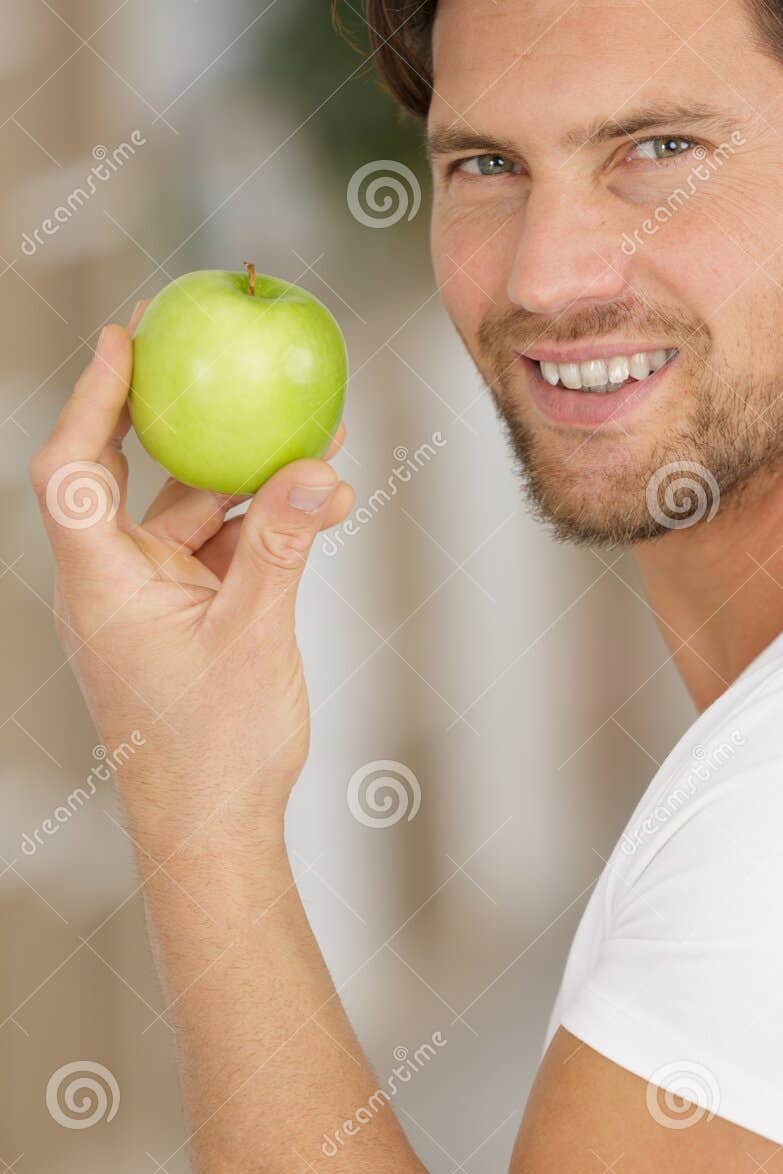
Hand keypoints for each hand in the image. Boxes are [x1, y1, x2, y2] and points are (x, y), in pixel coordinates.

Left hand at [30, 305, 354, 858]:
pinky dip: (259, 527)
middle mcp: (114, 586)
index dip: (92, 396)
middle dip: (171, 416)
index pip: (74, 470)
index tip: (125, 337)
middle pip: (129, 477)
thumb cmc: (213, 753)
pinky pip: (217, 554)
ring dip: (245, 480)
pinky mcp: (184, 625)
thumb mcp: (256, 636)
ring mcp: (149, 606)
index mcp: (103, 584)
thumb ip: (281, 544)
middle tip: (206, 354)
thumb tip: (316, 468)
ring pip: (189, 516)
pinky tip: (316, 501)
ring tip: (314, 434)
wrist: (211, 836)